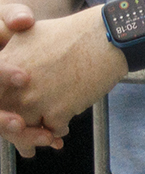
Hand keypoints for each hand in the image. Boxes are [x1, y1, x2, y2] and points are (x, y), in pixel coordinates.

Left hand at [0, 7, 127, 155]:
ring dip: (36, 136)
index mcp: (4, 65)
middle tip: (22, 133)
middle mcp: (14, 87)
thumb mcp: (29, 35)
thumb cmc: (72, 34)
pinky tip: (63, 126)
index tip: (11, 116)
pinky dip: (58, 131)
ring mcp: (35, 100)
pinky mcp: (58, 111)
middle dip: (15, 130)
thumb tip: (7, 76)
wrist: (105, 38)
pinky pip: (53, 131)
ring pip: (26, 131)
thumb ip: (10, 57)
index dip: (1, 111)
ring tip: (45, 138)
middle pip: (5, 119)